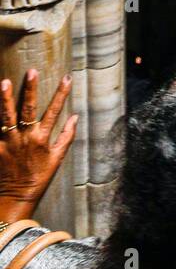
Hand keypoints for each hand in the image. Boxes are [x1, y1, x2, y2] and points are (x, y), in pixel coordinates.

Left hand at [0, 70, 76, 222]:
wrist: (15, 197)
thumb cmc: (37, 178)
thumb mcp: (57, 159)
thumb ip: (66, 137)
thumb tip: (76, 117)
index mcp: (42, 139)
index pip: (54, 111)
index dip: (62, 94)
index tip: (67, 78)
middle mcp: (25, 138)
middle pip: (28, 109)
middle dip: (31, 89)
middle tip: (32, 71)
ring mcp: (9, 143)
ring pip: (7, 116)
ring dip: (6, 99)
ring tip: (4, 82)